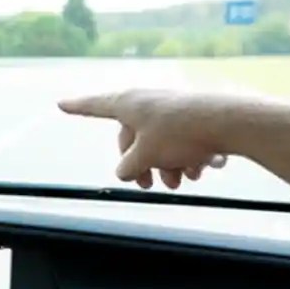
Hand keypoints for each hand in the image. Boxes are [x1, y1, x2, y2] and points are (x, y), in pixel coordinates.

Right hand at [58, 89, 230, 189]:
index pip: (95, 107)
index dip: (78, 108)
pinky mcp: (194, 115)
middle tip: (149, 185)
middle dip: (141, 165)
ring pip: (160, 142)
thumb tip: (124, 172)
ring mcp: (171, 108)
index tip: (61, 104)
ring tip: (182, 181)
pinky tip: (203, 168)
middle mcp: (147, 102)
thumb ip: (128, 167)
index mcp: (128, 105)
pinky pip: (181, 138)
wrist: (229, 122)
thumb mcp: (145, 156)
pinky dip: (188, 155)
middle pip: (133, 137)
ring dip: (168, 165)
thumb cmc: (179, 134)